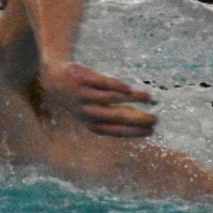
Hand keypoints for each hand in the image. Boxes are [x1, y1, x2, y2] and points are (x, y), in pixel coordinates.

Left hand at [41, 61, 156, 136]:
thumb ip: (114, 116)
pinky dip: (117, 86)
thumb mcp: (94, 113)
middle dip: (137, 119)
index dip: (134, 132)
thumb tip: (142, 122)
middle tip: (155, 119)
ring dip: (133, 99)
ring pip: (112, 98)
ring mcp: (84, 96)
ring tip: (149, 97)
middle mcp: (87, 113)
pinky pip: (103, 84)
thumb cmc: (83, 100)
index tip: (151, 131)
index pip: (116, 131)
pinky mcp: (83, 80)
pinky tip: (130, 89)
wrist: (56, 80)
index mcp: (91, 124)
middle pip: (116, 116)